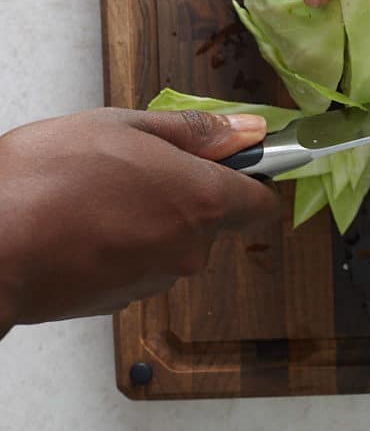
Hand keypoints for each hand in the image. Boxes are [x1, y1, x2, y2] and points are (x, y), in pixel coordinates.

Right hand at [0, 108, 277, 331]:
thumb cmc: (48, 178)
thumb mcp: (123, 126)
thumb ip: (193, 131)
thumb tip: (247, 131)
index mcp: (201, 201)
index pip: (261, 204)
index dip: (252, 179)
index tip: (233, 160)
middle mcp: (188, 251)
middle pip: (210, 222)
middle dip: (182, 192)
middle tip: (132, 163)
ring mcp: (152, 282)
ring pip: (169, 243)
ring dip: (146, 218)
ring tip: (94, 193)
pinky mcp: (117, 304)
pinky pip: (135, 266)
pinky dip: (117, 246)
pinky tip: (80, 224)